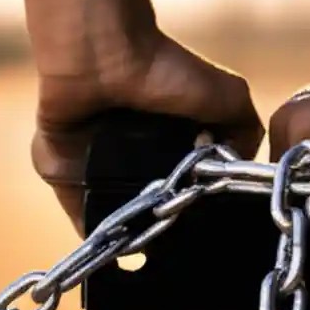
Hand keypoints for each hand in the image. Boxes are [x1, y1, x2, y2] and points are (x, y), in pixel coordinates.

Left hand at [32, 32, 263, 233]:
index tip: (208, 236)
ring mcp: (99, 172)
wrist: (105, 56)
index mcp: (170, 149)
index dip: (199, 216)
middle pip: (153, 213)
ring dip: (133, 236)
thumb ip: (244, 133)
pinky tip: (116, 253)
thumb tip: (242, 172)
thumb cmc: (165, 68)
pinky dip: (98, 237)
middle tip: (176, 247)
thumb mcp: (226, 97)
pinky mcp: (65, 177)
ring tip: (149, 252)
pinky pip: (83, 218)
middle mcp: (135, 163)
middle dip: (165, 231)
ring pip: (119, 221)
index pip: (187, 195)